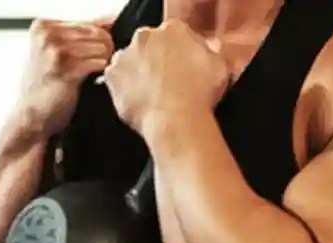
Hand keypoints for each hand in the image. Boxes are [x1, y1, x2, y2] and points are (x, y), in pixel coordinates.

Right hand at [15, 18, 114, 138]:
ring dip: (104, 64)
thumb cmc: (45, 87)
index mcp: (43, 26)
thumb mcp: (56, 52)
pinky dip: (102, 74)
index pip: (89, 23)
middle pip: (98, 33)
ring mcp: (56, 51)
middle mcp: (47, 35)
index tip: (92, 58)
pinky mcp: (67, 69)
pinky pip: (100, 63)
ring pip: (103, 47)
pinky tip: (93, 82)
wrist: (31, 117)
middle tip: (95, 69)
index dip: (99, 42)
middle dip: (104, 52)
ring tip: (93, 76)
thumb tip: (110, 19)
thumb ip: (80, 34)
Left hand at [102, 20, 230, 139]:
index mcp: (174, 29)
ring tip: (152, 95)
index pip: (174, 35)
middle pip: (149, 44)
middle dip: (155, 59)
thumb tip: (209, 49)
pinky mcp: (112, 76)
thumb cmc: (199, 96)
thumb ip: (211, 52)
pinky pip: (115, 79)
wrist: (176, 121)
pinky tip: (138, 101)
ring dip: (138, 73)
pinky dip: (124, 88)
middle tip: (167, 82)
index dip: (179, 53)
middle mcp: (146, 36)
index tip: (182, 67)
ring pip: (130, 60)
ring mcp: (125, 55)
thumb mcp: (220, 67)